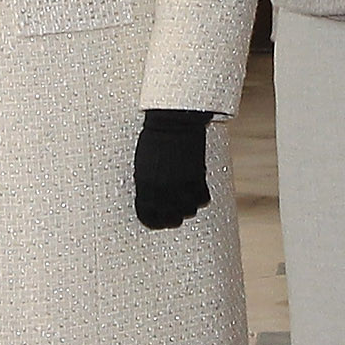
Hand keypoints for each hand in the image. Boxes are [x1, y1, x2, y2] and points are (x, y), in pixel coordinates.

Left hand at [134, 109, 214, 229]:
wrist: (172, 123)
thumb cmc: (153, 140)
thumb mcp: (142, 165)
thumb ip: (146, 186)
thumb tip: (152, 201)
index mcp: (144, 187)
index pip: (148, 217)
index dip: (153, 222)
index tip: (157, 221)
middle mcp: (162, 191)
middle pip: (171, 219)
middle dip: (172, 218)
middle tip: (174, 214)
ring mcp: (181, 185)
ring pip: (189, 211)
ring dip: (188, 207)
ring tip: (186, 199)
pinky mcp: (197, 178)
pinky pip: (203, 199)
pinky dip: (201, 197)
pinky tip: (197, 190)